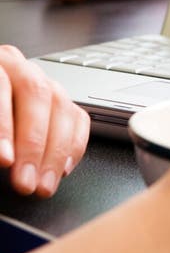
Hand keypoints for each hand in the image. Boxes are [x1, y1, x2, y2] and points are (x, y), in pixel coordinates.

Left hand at [0, 45, 90, 196]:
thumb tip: (3, 156)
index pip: (1, 86)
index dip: (4, 125)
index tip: (4, 160)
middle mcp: (20, 67)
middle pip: (37, 94)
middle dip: (33, 143)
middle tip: (25, 181)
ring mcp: (46, 82)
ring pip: (62, 106)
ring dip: (55, 152)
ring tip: (43, 185)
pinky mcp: (63, 103)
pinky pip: (78, 120)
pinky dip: (73, 147)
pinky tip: (61, 170)